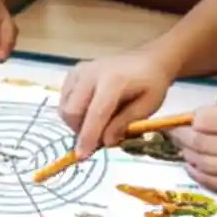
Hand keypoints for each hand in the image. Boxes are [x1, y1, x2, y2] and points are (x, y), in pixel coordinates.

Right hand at [59, 50, 175, 158]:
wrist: (148, 60)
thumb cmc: (151, 84)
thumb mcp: (147, 107)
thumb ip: (124, 124)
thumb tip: (105, 142)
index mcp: (113, 81)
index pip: (95, 114)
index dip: (88, 137)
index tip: (82, 156)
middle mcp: (91, 73)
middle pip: (72, 111)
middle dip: (80, 131)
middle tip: (97, 139)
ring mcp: (79, 71)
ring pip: (65, 106)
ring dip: (76, 123)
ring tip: (96, 124)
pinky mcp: (74, 72)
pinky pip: (65, 99)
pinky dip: (73, 111)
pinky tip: (89, 111)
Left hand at [169, 102, 216, 205]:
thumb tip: (212, 107)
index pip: (203, 119)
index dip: (193, 118)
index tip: (191, 117)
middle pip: (197, 140)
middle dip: (181, 135)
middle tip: (174, 131)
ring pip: (200, 161)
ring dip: (187, 153)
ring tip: (184, 147)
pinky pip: (210, 181)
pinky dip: (198, 171)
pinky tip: (194, 165)